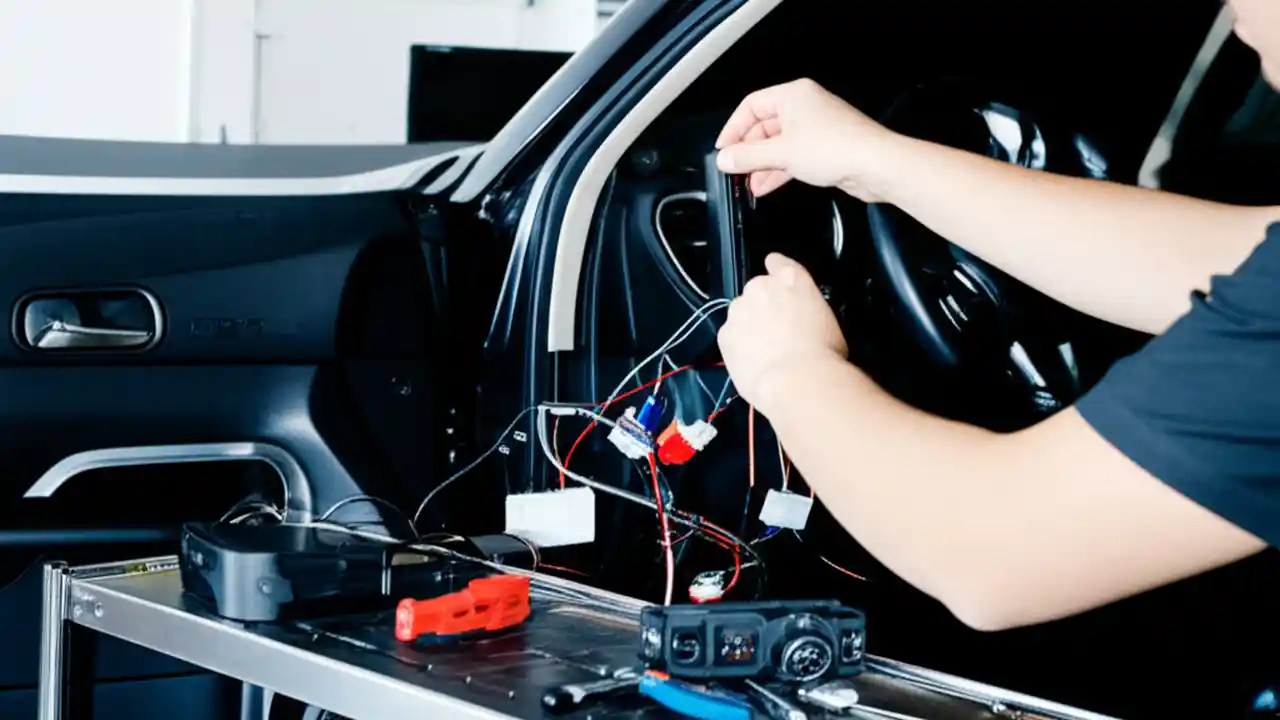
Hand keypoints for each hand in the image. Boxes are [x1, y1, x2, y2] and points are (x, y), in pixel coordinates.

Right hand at [715, 78, 899, 200]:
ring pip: (778, 144)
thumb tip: (725, 158)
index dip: (733, 129)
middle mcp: (805, 107)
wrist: (875, 165)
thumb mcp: (781, 153)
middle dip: (748, 151)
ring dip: (762, 164)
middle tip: (734, 169)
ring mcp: (816, 128)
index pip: (751, 106)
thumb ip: (747, 156)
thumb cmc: (838, 147)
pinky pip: (793, 156)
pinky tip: (766, 185)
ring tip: (748, 183)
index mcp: (793, 95)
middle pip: (764, 126)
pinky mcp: (824, 148)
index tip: (723, 150)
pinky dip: (778, 170)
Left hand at [718, 254, 848, 412]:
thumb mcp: (828, 320)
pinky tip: (754, 362)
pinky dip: (738, 346)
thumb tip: (805, 318)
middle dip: (764, 308)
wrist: (796, 379)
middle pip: (757, 292)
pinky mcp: (725, 333)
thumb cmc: (821, 353)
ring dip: (749, 326)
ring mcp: (739, 309)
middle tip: (779, 332)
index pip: (778, 263)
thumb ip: (808, 308)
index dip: (776, 270)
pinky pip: (730, 336)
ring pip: (741, 314)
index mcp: (792, 278)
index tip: (775, 275)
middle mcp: (762, 287)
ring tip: (767, 352)